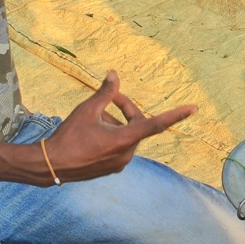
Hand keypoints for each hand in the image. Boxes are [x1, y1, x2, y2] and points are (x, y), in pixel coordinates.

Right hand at [36, 71, 194, 183]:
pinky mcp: (111, 168)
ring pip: (125, 135)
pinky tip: (91, 133)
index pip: (157, 124)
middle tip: (110, 97)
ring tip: (92, 118)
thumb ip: (105, 93)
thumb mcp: (87, 109)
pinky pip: (118, 146)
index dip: (176, 114)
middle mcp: (127, 153)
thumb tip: (114, 75)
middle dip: (125, 109)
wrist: (51, 165)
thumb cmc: (69, 136)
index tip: (193, 108)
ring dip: (114, 123)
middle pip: (136, 125)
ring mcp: (119, 163)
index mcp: (125, 139)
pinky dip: (110, 135)